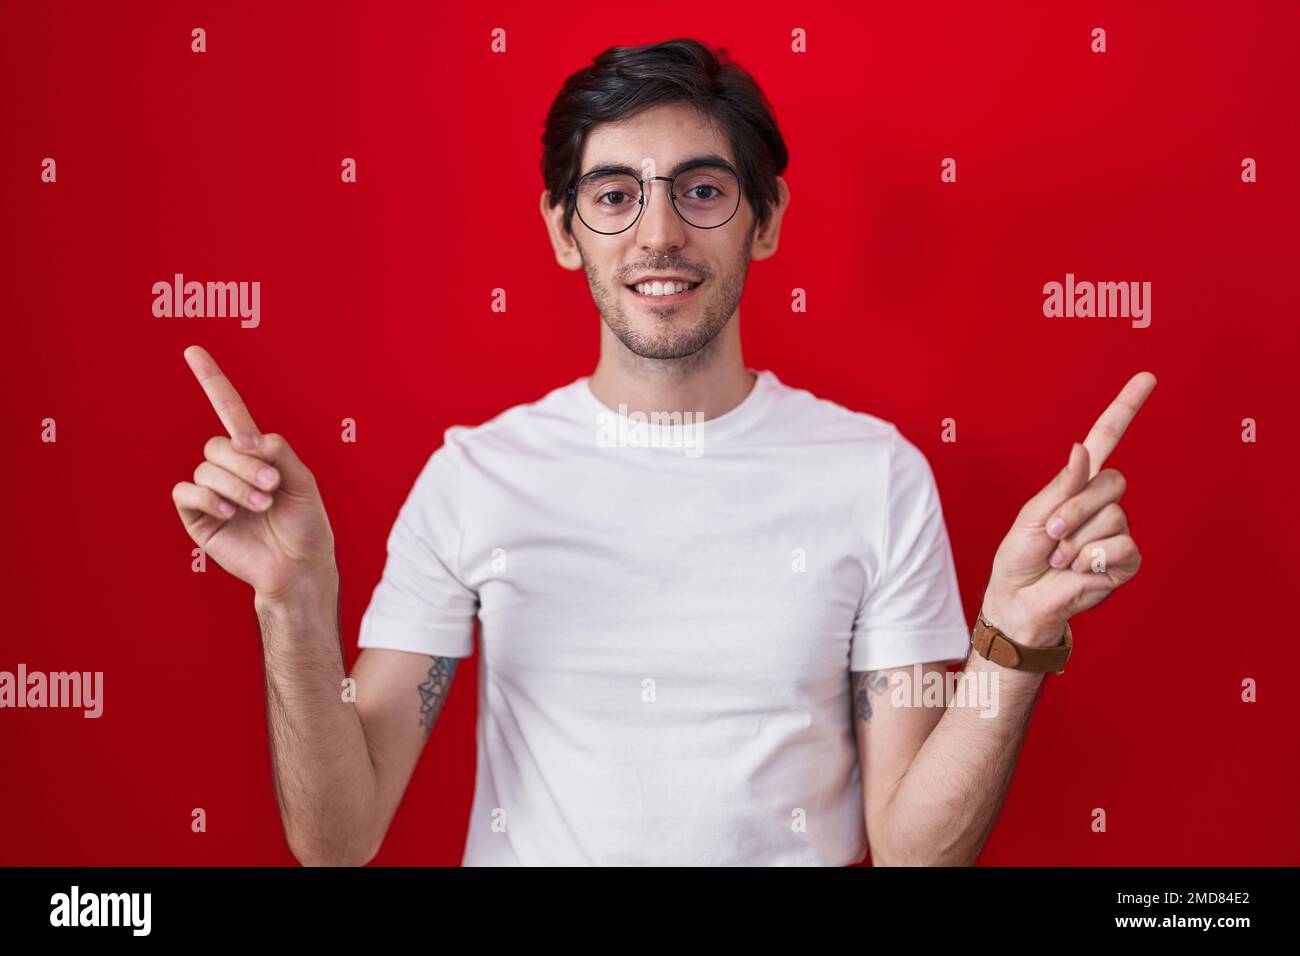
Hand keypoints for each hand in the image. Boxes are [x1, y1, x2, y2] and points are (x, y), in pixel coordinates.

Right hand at [170, 345, 336, 602]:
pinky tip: (229, 512)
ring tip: (261, 505)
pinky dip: (208, 498)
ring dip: (236, 485)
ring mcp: (212, 493)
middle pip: (218, 445)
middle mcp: (230, 469)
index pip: (229, 411)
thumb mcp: (303, 480)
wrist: (299, 566)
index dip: (212, 382)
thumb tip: (246, 439)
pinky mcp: (198, 517)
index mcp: (256, 455)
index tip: (193, 351)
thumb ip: (278, 450)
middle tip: (272, 486)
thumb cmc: (306, 525)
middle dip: (245, 464)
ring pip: (206, 470)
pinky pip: (186, 493)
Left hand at [981, 371, 1156, 644]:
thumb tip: (1081, 449)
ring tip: (1059, 558)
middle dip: (1075, 509)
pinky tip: (1077, 570)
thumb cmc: (1020, 557)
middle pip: (1113, 482)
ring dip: (1077, 541)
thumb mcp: (1031, 515)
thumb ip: (1061, 485)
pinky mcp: (1124, 562)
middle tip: (1051, 534)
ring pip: (1114, 518)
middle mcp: (1102, 504)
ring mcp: (1117, 532)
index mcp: (1077, 484)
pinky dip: (1091, 560)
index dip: (1125, 409)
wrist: (1021, 599)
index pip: (1106, 439)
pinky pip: (1121, 548)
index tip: (1147, 378)